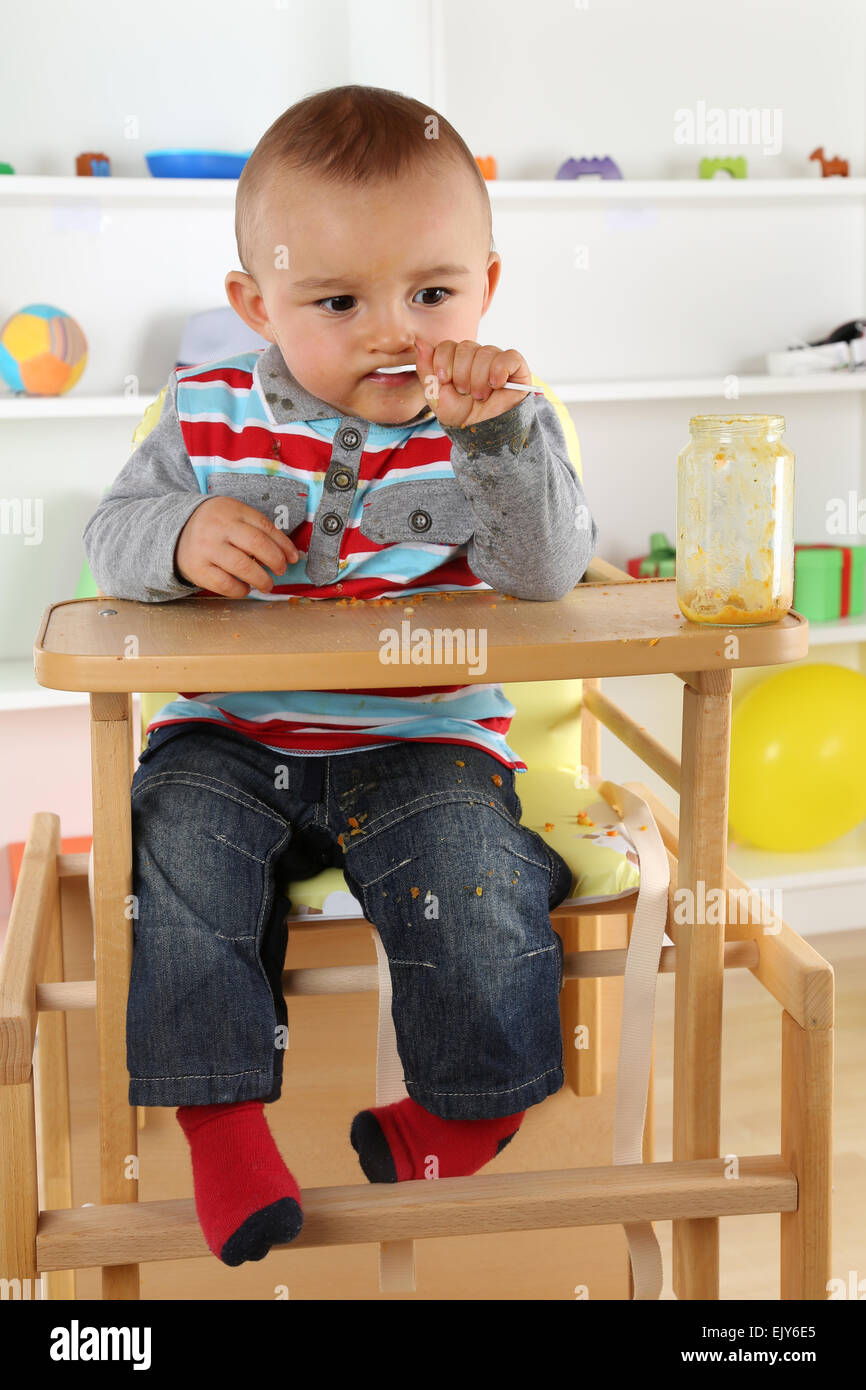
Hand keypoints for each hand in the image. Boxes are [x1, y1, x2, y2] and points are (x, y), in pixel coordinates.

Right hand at [174, 496, 299, 597]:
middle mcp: (219, 527)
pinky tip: (245, 588)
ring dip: (261, 579)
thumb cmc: (215, 526)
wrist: (175, 531)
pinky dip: (240, 590)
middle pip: (257, 545)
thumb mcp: (233, 516)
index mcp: (232, 510)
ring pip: (243, 566)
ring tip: (267, 584)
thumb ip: (256, 529)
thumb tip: (287, 554)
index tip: (293, 558)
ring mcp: (207, 548)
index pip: (265, 527)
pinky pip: (225, 584)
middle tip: (281, 571)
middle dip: (275, 561)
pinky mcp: (198, 568)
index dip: (284, 545)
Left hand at [414, 336, 531, 427]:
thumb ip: (425, 369)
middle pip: (466, 347)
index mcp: (457, 360)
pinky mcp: (516, 367)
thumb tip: (420, 342)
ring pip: (486, 352)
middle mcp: (477, 356)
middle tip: (465, 393)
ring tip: (480, 396)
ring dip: (479, 379)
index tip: (445, 380)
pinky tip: (496, 385)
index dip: (443, 361)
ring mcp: (496, 360)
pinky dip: (499, 371)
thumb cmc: (461, 415)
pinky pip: (509, 357)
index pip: (447, 345)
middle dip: (461, 374)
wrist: (483, 434)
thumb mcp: (436, 396)